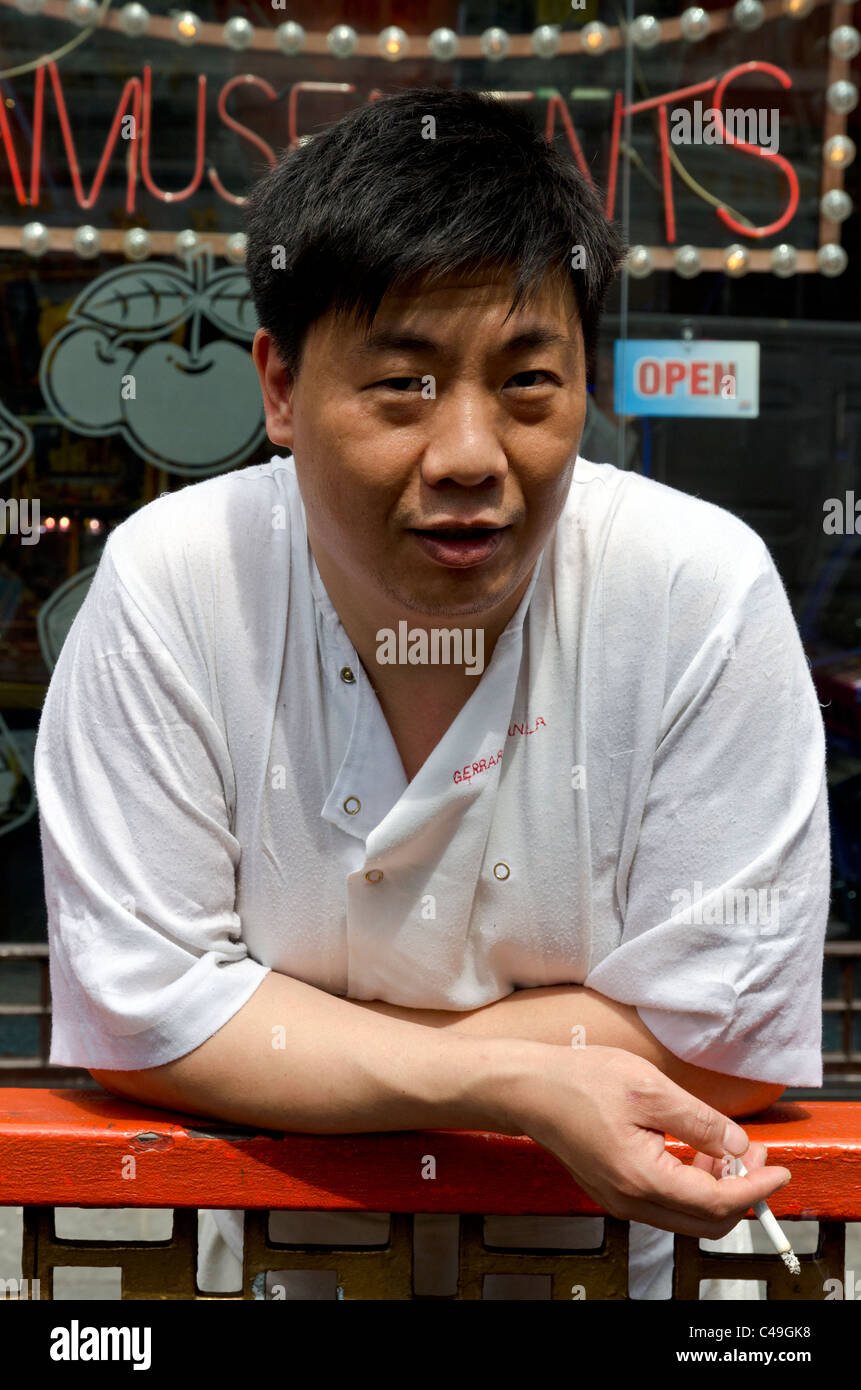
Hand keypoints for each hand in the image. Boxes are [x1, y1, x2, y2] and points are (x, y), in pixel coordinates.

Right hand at [495, 1042, 789, 1239]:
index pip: (717, 1203)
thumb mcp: (650, 1088)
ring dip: (717, 1190)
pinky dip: (692, 1186)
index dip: (756, 1189)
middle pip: (706, 1222)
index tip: (780, 1170)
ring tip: (727, 1148)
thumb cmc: (580, 1081)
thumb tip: (739, 1146)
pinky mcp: (614, 1190)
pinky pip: (666, 1203)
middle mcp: (630, 1200)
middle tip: (756, 1156)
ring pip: (687, 1215)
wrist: (530, 1088)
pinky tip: (696, 1153)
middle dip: (741, 1193)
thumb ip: (701, 1121)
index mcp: (641, 1178)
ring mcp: (620, 1199)